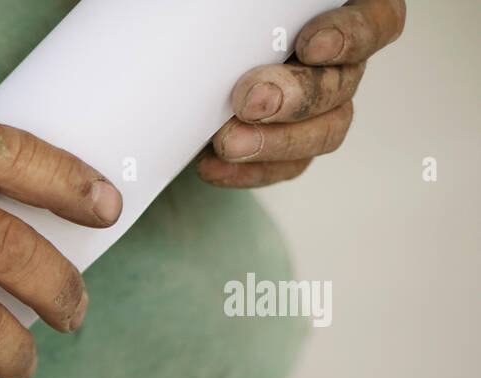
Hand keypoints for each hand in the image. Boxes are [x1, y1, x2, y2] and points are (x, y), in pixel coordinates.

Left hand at [197, 0, 405, 187]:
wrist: (194, 67)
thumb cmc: (223, 26)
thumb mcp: (240, 14)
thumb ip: (255, 13)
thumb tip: (247, 12)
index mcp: (342, 17)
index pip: (376, 22)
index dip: (351, 37)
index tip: (311, 46)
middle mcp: (340, 63)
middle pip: (343, 84)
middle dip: (296, 97)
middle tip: (250, 101)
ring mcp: (321, 109)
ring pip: (323, 132)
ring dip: (274, 142)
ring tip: (229, 142)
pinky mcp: (293, 147)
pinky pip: (284, 166)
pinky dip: (247, 170)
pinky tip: (215, 165)